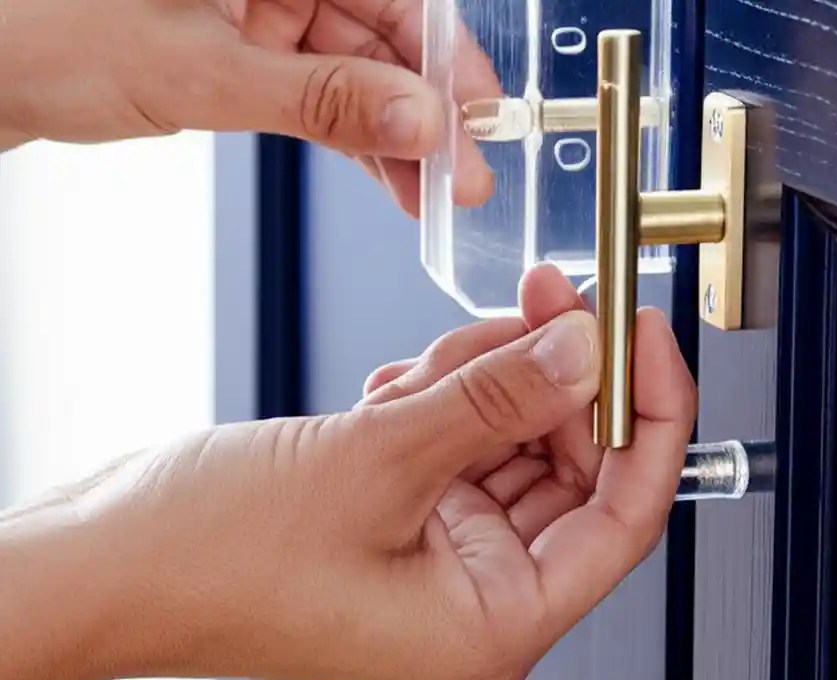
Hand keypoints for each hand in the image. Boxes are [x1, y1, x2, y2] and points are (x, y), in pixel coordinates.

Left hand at [0, 0, 499, 214]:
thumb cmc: (48, 31)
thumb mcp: (203, 71)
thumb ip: (323, 100)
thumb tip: (418, 119)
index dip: (444, 54)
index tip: (475, 113)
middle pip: (385, 35)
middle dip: (428, 108)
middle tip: (461, 170)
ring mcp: (263, 12)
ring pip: (360, 75)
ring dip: (399, 136)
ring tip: (433, 191)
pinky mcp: (249, 54)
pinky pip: (324, 98)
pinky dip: (356, 140)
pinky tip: (390, 177)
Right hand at [0, 265, 694, 679]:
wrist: (100, 564)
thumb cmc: (210, 560)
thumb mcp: (376, 459)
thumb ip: (495, 397)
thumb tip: (584, 348)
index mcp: (494, 621)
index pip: (627, 516)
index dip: (650, 416)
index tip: (645, 336)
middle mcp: (479, 596)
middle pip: (574, 467)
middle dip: (560, 378)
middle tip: (555, 300)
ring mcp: (441, 554)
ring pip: (516, 440)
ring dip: (490, 381)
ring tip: (447, 352)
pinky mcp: (405, 514)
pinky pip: (462, 438)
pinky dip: (445, 395)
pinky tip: (405, 382)